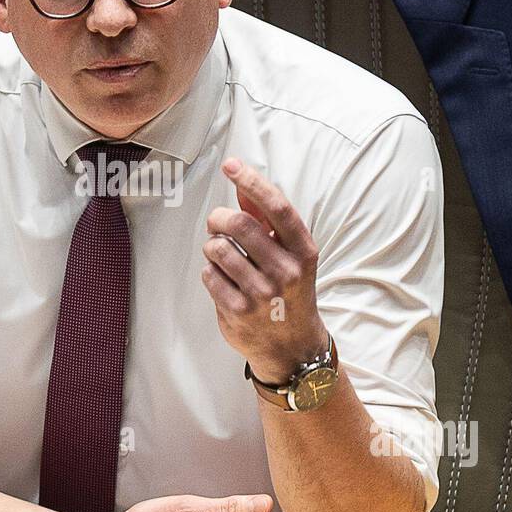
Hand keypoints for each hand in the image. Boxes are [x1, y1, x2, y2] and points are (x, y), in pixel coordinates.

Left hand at [202, 157, 328, 383]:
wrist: (293, 346)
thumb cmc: (290, 290)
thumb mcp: (290, 254)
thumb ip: (266, 219)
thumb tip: (243, 183)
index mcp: (304, 251)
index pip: (277, 207)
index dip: (252, 181)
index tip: (232, 165)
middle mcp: (286, 272)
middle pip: (239, 224)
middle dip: (220, 218)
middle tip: (217, 223)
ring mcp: (261, 294)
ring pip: (217, 249)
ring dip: (212, 247)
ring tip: (222, 256)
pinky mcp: (237, 311)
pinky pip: (208, 274)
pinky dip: (209, 271)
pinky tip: (223, 280)